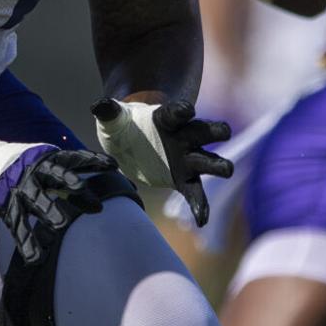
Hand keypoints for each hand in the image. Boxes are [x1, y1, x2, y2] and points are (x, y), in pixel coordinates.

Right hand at [0, 147, 124, 264]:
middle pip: (56, 176)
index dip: (92, 160)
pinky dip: (27, 243)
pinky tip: (35, 258)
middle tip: (90, 198)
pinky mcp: (8, 206)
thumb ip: (70, 179)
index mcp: (47, 160)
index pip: (73, 158)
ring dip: (49, 211)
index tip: (113, 166)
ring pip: (37, 200)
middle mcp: (34, 172)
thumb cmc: (29, 172)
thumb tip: (106, 194)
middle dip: (72, 186)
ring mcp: (20, 189)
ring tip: (61, 226)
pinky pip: (18, 225)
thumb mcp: (48, 168)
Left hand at [92, 97, 232, 227]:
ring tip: (227, 170)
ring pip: (209, 160)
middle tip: (224, 131)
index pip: (176, 111)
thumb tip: (97, 105)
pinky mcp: (184, 178)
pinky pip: (196, 192)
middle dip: (215, 130)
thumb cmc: (126, 126)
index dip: (181, 110)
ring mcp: (188, 158)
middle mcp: (184, 136)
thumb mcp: (114, 118)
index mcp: (166, 118)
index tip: (185, 110)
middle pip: (204, 130)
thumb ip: (109, 111)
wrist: (133, 141)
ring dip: (218, 164)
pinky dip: (200, 205)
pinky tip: (202, 220)